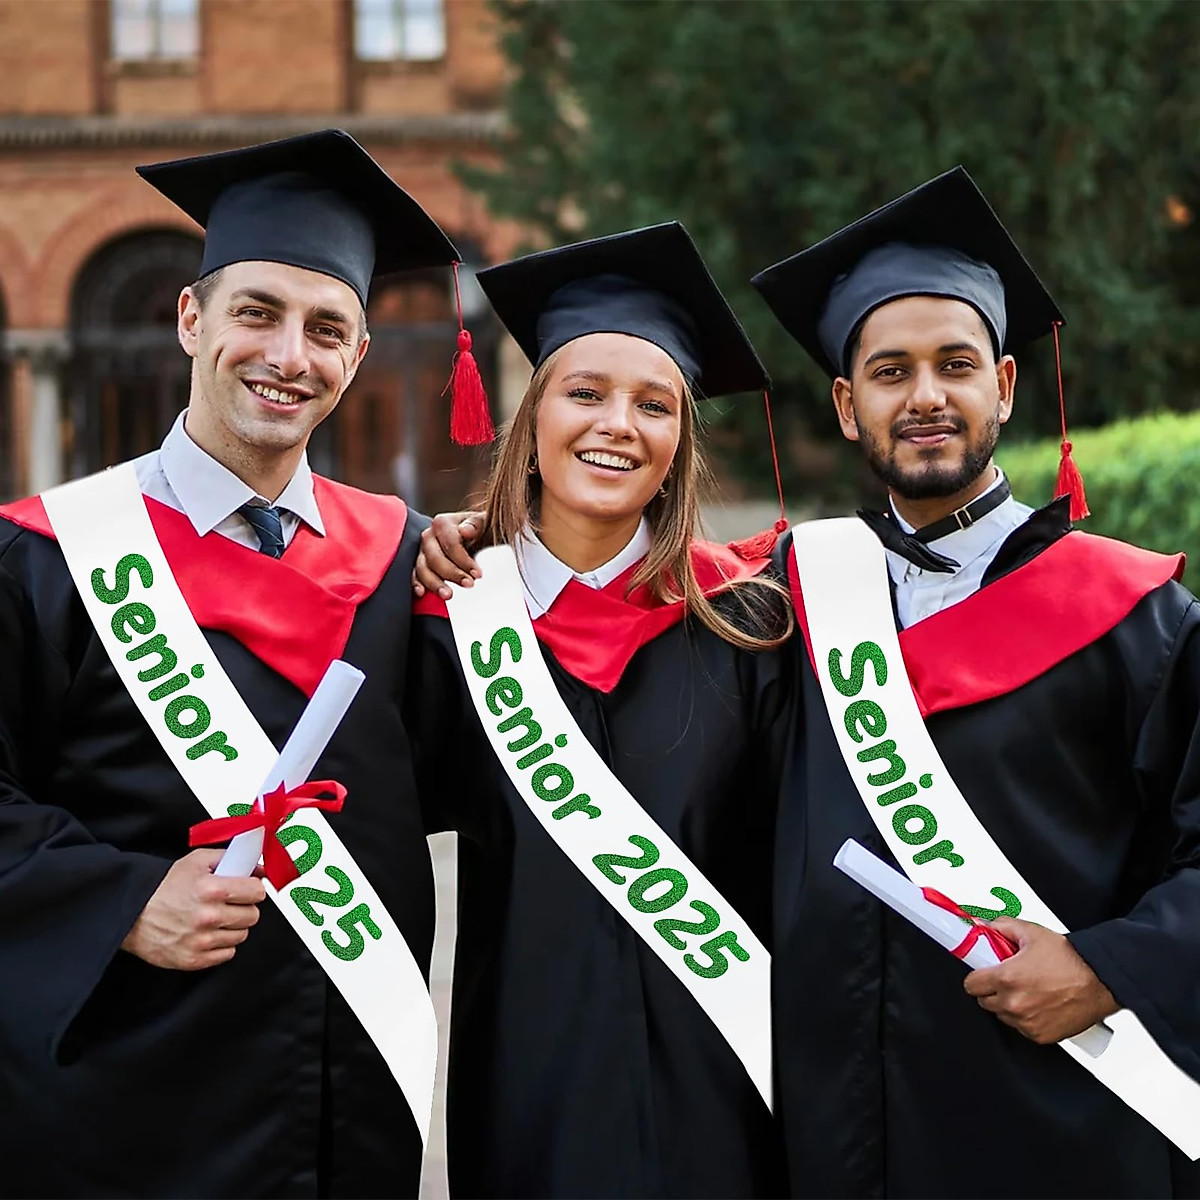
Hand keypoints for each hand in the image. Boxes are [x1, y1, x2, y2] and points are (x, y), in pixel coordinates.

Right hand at [121, 849, 264, 970]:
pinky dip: (221, 945)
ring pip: (241, 935)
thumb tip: (260, 869)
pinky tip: (209, 933)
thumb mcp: (197, 861)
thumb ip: (232, 859)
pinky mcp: (194, 959)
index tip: (248, 889)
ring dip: (233, 927)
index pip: (257, 892)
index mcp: (212, 889)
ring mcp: (201, 940)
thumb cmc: (164, 886)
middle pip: (253, 915)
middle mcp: (208, 916)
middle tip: (231, 904)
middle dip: (245, 908)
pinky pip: (227, 954)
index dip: (254, 889)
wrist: (132, 912)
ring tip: (216, 918)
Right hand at [412, 510, 486, 598]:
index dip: (464, 560)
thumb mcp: (483, 523)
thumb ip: (475, 524)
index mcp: (442, 523)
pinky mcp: (418, 566)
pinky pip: (413, 575)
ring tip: (448, 594)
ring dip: (435, 583)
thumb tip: (465, 531)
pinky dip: (416, 584)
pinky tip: (422, 593)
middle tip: (469, 584)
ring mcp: (421, 551)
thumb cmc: (478, 530)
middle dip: (452, 573)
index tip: (477, 573)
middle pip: (435, 557)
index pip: (450, 543)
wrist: (474, 538)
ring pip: (422, 568)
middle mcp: (428, 536)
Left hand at [963, 916, 1118, 1043]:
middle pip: (984, 1001)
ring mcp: (1027, 1022)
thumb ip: (1003, 927)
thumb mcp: (1032, 933)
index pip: (971, 985)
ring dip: (1008, 1005)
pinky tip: (1038, 1003)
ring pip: (1003, 1016)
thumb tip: (987, 927)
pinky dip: (1026, 1018)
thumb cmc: (1072, 959)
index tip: (983, 973)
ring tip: (1027, 990)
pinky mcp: (1041, 1036)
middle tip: (1007, 979)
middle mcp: (1014, 1004)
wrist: (1100, 980)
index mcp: (1006, 978)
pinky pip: (1022, 1028)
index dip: (977, 977)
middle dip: (992, 990)